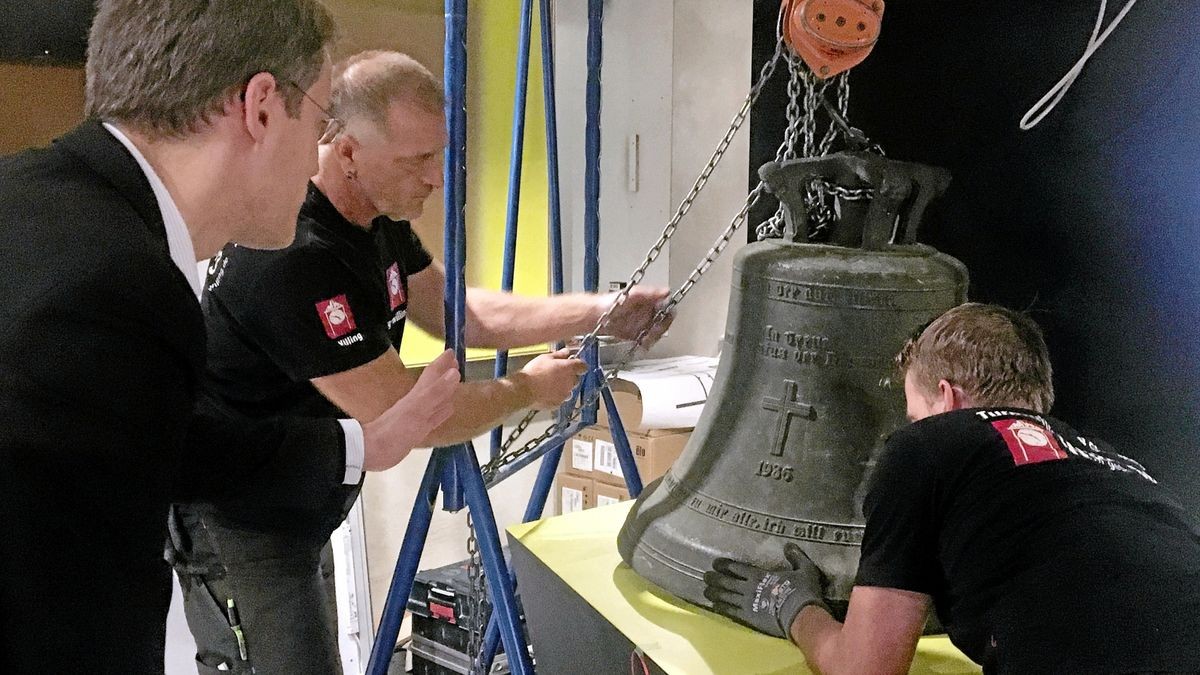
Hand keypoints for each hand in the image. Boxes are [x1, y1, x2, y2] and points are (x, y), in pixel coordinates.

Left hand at [361, 350, 458, 470]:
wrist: (372, 451)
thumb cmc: (394, 430)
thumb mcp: (417, 410)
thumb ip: (436, 392)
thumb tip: (454, 373)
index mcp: (418, 396)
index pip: (432, 374)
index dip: (441, 363)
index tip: (452, 351)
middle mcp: (418, 404)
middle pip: (434, 385)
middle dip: (445, 374)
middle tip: (456, 364)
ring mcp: (417, 417)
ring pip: (435, 400)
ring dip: (445, 392)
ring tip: (455, 384)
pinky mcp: (417, 431)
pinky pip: (434, 417)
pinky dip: (442, 412)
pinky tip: (447, 410)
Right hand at [514, 348, 587, 408]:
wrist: (525, 390)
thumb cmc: (534, 372)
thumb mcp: (545, 358)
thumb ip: (558, 355)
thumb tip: (566, 352)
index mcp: (569, 368)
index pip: (583, 366)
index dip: (579, 365)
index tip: (574, 364)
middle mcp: (570, 381)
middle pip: (576, 378)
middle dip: (569, 376)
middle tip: (557, 373)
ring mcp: (565, 393)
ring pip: (568, 389)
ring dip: (563, 386)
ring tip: (549, 383)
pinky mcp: (558, 403)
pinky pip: (560, 398)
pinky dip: (556, 395)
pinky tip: (545, 392)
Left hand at [597, 286, 672, 345]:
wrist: (595, 316)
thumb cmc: (611, 303)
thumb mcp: (633, 294)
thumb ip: (650, 293)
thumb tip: (667, 292)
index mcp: (649, 301)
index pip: (667, 308)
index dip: (668, 314)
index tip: (665, 319)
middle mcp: (647, 313)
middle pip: (663, 323)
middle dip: (660, 328)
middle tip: (654, 331)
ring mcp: (641, 324)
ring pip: (656, 333)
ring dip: (654, 337)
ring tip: (647, 338)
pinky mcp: (634, 335)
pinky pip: (645, 341)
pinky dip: (646, 343)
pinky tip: (643, 343)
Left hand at [703, 543, 827, 639]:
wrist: (802, 616)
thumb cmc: (803, 592)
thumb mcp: (805, 570)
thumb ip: (796, 557)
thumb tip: (789, 545)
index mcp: (759, 575)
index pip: (736, 567)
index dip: (724, 565)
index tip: (715, 563)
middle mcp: (749, 588)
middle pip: (726, 582)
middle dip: (714, 578)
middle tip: (706, 576)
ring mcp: (747, 604)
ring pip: (724, 597)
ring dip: (714, 593)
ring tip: (706, 591)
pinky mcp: (749, 619)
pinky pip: (730, 612)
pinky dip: (721, 608)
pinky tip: (714, 607)